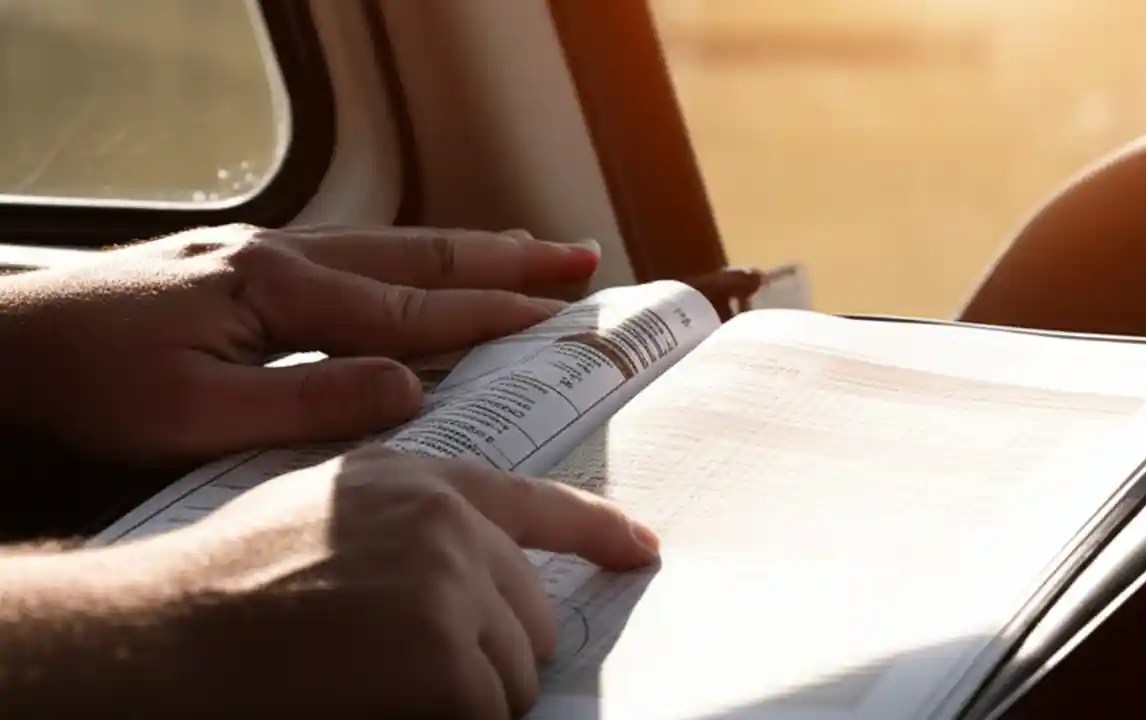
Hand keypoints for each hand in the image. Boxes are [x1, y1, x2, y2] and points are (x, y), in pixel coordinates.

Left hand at [0, 224, 598, 463]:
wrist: (4, 347)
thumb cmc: (88, 385)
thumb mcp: (193, 417)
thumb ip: (308, 403)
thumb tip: (410, 389)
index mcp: (276, 288)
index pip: (410, 305)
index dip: (490, 311)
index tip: (558, 314)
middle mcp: (280, 256)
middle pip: (418, 253)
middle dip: (506, 257)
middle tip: (578, 258)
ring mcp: (263, 253)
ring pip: (390, 245)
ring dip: (468, 248)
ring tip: (531, 248)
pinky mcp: (245, 266)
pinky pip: (354, 256)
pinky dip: (412, 258)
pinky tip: (428, 265)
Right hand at [0, 445, 658, 716]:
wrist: (161, 636)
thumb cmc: (224, 586)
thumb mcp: (324, 515)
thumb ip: (411, 527)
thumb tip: (480, 578)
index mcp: (418, 480)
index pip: (537, 504)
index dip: (597, 532)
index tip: (640, 552)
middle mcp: (448, 520)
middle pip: (533, 611)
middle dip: (493, 654)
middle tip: (411, 671)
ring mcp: (452, 581)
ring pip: (516, 672)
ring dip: (470, 699)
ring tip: (380, 685)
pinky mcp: (447, 653)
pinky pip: (488, 714)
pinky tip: (384, 706)